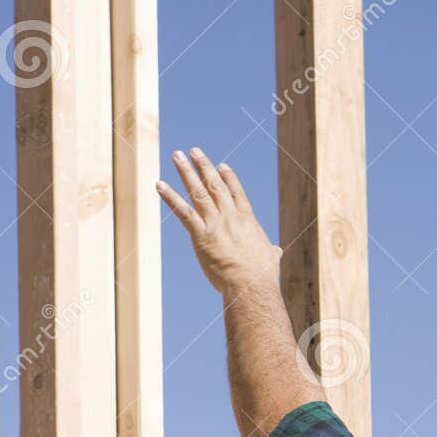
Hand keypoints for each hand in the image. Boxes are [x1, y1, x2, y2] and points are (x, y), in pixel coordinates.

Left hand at [157, 148, 281, 296]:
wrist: (251, 286)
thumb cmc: (262, 277)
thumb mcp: (270, 258)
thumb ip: (271, 251)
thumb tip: (276, 251)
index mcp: (247, 220)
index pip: (236, 193)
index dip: (228, 178)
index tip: (221, 165)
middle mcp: (230, 216)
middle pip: (215, 185)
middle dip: (204, 166)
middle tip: (194, 151)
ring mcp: (215, 224)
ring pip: (198, 192)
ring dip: (186, 172)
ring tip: (177, 156)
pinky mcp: (201, 236)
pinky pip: (183, 212)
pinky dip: (170, 197)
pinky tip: (160, 185)